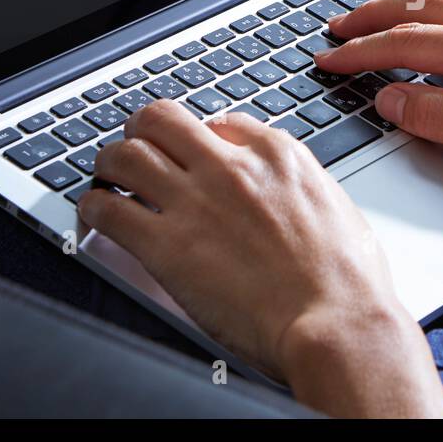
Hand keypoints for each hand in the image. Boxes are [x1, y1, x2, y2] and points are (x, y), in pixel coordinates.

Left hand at [78, 100, 442, 416]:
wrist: (337, 321)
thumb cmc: (348, 280)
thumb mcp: (336, 204)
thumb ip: (300, 185)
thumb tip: (288, 189)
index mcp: (276, 154)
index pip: (220, 122)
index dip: (198, 136)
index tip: (193, 151)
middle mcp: (230, 167)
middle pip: (162, 120)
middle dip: (142, 129)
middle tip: (136, 145)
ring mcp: (194, 202)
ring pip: (125, 155)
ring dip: (110, 164)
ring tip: (107, 177)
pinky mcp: (166, 246)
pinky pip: (108, 210)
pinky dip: (93, 208)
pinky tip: (96, 215)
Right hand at [316, 0, 442, 183]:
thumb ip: (438, 119)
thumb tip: (389, 99)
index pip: (405, 44)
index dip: (359, 52)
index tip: (326, 59)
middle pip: (419, 7)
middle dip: (370, 16)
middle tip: (334, 26)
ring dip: (402, 4)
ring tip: (372, 14)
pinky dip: (438, 3)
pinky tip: (437, 13)